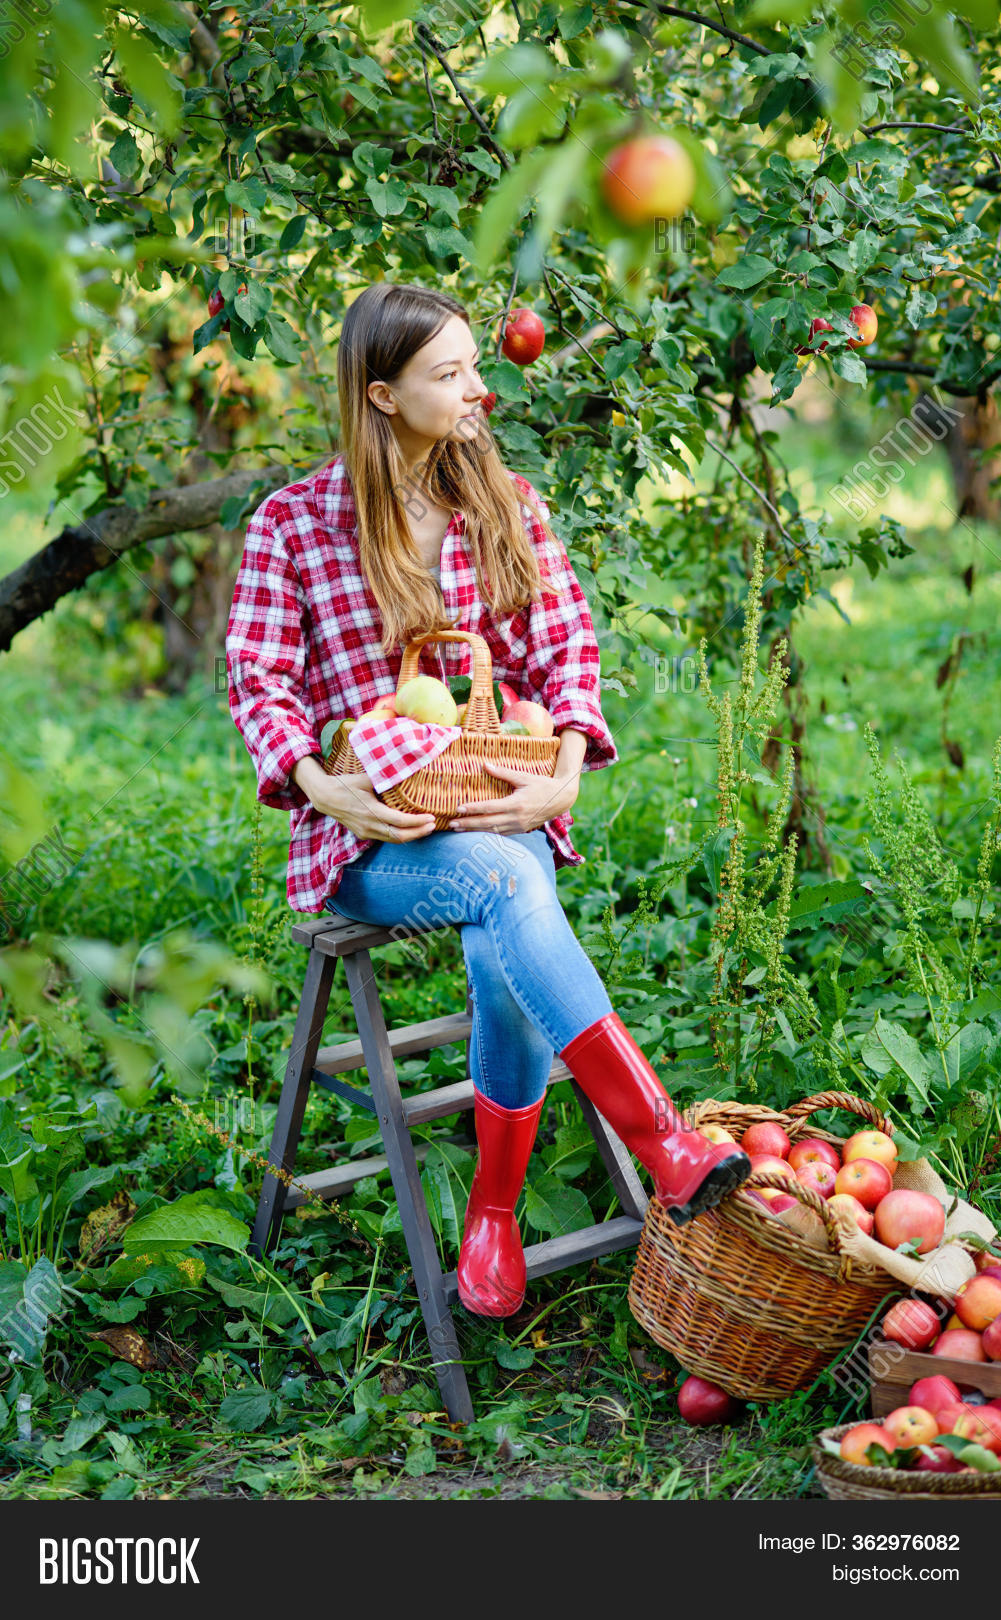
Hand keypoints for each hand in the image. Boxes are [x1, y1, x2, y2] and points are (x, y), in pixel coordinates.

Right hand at [299, 758, 436, 842]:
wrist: (325, 797)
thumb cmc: (345, 784)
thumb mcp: (365, 778)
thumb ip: (385, 777)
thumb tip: (405, 771)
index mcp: (371, 811)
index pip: (400, 821)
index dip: (417, 822)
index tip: (431, 817)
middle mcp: (369, 825)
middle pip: (399, 836)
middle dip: (418, 833)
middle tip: (433, 826)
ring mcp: (365, 832)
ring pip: (393, 840)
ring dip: (410, 836)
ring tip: (425, 829)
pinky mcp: (363, 834)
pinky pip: (385, 838)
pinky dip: (399, 835)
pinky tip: (409, 829)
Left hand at [449, 758, 577, 833]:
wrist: (560, 799)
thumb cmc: (542, 785)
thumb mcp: (523, 777)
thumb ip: (503, 773)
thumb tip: (485, 766)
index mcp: (515, 804)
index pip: (489, 808)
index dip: (473, 809)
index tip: (458, 809)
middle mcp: (516, 818)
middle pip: (487, 823)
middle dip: (468, 824)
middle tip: (451, 824)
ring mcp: (518, 826)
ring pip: (492, 831)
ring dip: (474, 831)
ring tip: (458, 830)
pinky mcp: (520, 830)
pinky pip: (500, 834)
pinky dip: (487, 834)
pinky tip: (475, 832)